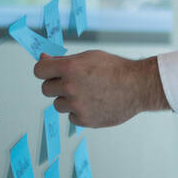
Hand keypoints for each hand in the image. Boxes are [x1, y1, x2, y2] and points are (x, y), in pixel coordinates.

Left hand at [34, 50, 166, 127]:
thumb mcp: (89, 57)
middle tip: (73, 83)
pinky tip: (94, 103)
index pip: (39, 71)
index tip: (49, 72)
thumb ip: (63, 61)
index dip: (44, 71)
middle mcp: (70, 86)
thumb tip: (43, 60)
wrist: (138, 86)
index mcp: (70, 67)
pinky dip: (79, 112)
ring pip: (58, 104)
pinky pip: (71, 117)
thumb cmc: (116, 69)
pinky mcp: (84, 120)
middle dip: (56, 85)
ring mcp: (77, 105)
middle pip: (46, 89)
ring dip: (68, 100)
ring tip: (88, 93)